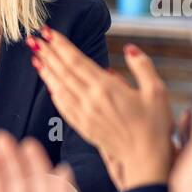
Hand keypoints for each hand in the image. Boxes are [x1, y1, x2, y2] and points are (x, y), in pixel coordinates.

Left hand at [30, 30, 173, 190]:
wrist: (145, 158)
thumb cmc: (155, 125)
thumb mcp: (157, 91)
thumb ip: (142, 67)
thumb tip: (129, 48)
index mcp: (106, 88)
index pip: (76, 61)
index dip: (61, 45)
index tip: (48, 32)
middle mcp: (90, 100)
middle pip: (63, 72)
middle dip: (48, 53)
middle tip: (33, 39)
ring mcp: (84, 115)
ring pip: (59, 88)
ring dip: (47, 72)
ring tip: (35, 57)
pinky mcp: (83, 127)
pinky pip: (63, 106)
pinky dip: (54, 93)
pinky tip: (50, 85)